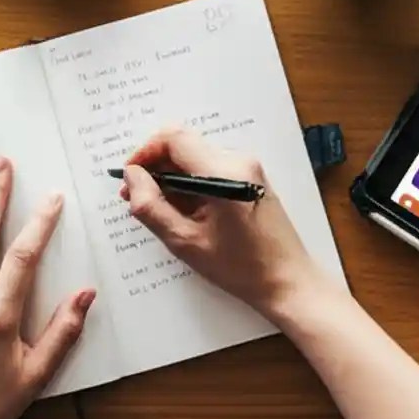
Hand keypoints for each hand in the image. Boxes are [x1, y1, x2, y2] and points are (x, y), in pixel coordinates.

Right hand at [120, 126, 329, 319]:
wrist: (288, 281)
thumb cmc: (241, 267)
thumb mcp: (185, 241)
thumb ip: (151, 206)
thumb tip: (133, 176)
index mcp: (223, 172)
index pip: (174, 138)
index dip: (144, 152)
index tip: (130, 177)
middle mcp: (238, 161)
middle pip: (184, 147)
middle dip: (155, 169)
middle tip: (135, 198)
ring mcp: (248, 168)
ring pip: (195, 159)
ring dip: (172, 179)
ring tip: (158, 212)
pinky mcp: (251, 179)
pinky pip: (211, 170)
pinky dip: (190, 185)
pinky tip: (183, 213)